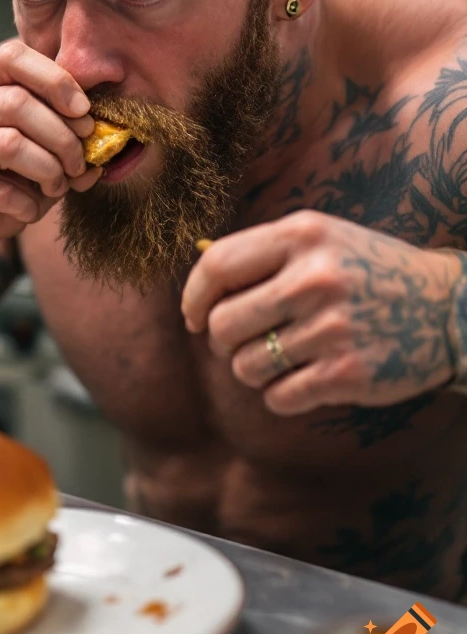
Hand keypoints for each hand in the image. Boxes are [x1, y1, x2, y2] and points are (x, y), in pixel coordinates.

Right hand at [0, 40, 101, 276]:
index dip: (55, 79)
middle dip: (62, 135)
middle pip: (17, 101)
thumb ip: (65, 148)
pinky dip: (27, 204)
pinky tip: (30, 211)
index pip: (12, 57)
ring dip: (49, 170)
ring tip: (56, 187)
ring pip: (10, 143)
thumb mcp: (37, 162)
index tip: (84, 112)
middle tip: (78, 163)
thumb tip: (101, 155)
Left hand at [181, 210, 461, 414]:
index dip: (193, 297)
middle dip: (222, 340)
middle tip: (243, 340)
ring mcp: (331, 327)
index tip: (193, 315)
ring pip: (245, 367)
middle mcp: (315, 278)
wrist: (447, 308)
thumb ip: (261, 255)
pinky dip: (282, 395)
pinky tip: (306, 378)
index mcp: (302, 235)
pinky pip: (277, 398)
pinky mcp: (346, 374)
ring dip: (254, 369)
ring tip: (283, 356)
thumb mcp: (320, 241)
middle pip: (221, 325)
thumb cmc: (366, 272)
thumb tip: (197, 288)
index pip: (217, 266)